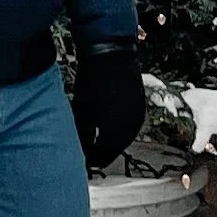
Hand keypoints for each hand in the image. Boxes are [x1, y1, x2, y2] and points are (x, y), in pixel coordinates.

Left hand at [70, 46, 148, 174]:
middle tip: (82, 151)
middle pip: (113, 150)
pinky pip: (128, 127)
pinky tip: (104, 125)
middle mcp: (132, 129)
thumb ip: (83, 138)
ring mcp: (138, 117)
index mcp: (117, 134)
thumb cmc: (93, 82)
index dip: (88, 161)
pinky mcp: (140, 107)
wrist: (111, 54)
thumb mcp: (82, 114)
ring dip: (108, 141)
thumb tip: (82, 154)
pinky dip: (116, 130)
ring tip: (91, 137)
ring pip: (122, 139)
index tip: (77, 160)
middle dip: (98, 152)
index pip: (101, 158)